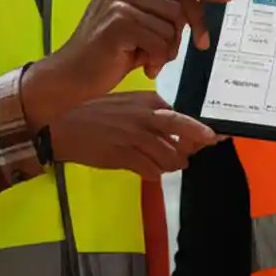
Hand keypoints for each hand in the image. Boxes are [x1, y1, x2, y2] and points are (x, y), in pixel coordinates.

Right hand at [23, 0, 235, 128]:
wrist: (71, 77)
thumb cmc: (108, 55)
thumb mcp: (139, 25)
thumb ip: (162, 10)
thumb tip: (199, 6)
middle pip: (180, 0)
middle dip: (195, 26)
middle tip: (201, 45)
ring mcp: (118, 0)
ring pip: (173, 24)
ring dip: (169, 48)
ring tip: (151, 59)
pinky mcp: (119, 22)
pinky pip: (161, 41)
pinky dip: (158, 58)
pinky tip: (143, 66)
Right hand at [51, 91, 218, 179]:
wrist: (62, 124)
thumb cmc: (93, 113)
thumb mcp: (127, 104)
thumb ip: (152, 116)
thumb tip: (176, 133)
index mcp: (149, 102)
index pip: (183, 116)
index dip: (199, 130)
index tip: (213, 137)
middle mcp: (146, 117)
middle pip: (185, 130)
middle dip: (199, 142)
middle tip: (205, 148)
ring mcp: (136, 136)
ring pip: (169, 156)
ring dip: (173, 164)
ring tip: (169, 165)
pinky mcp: (124, 156)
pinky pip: (151, 170)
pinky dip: (154, 173)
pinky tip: (150, 171)